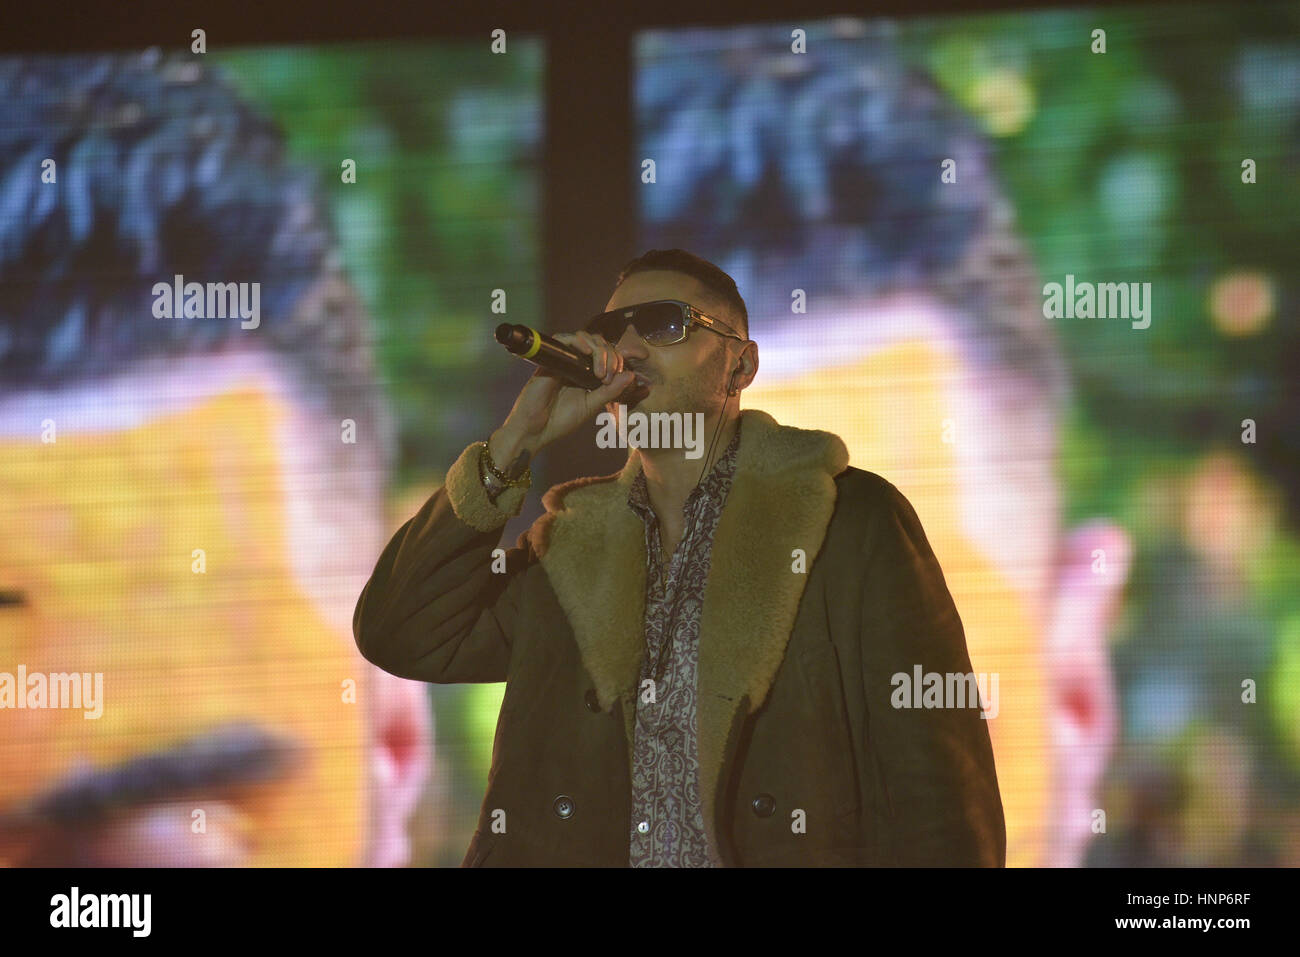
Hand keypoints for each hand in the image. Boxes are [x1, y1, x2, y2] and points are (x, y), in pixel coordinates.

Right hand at [495, 330, 636, 457]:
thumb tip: (631, 375)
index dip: (618, 360)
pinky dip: (577, 341)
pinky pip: (563, 339)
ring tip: (601, 371)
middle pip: (598, 343)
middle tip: (610, 374)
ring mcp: (562, 360)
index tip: (621, 377)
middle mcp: (575, 364)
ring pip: (583, 338)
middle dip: (611, 354)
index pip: (607, 355)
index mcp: (586, 374)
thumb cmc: (561, 421)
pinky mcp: (549, 359)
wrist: (535, 430)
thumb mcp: (592, 406)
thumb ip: (611, 391)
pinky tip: (587, 352)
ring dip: (598, 349)